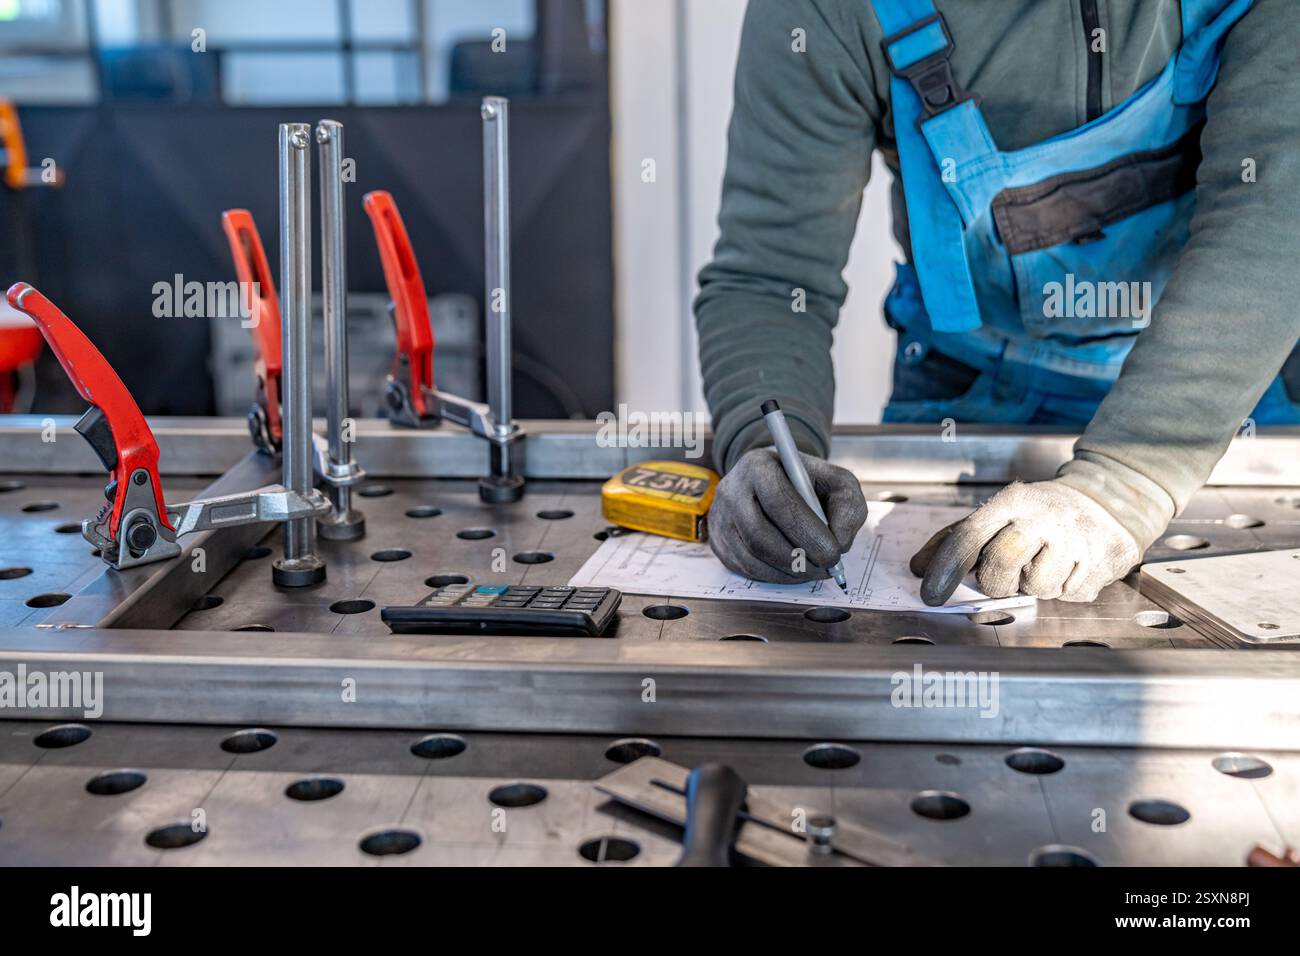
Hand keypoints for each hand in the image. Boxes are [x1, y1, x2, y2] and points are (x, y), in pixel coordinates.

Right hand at [708, 447, 866, 582]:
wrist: (773, 482)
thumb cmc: (806, 483)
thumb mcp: (835, 481)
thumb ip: (847, 506)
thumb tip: (840, 542)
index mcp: (759, 466)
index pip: (779, 503)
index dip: (808, 533)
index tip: (834, 553)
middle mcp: (732, 490)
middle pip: (760, 535)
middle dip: (799, 558)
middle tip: (827, 568)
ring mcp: (722, 518)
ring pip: (752, 556)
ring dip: (789, 571)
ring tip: (815, 569)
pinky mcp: (720, 542)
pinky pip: (746, 569)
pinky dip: (776, 576)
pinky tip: (796, 570)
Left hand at [909, 481, 1140, 604]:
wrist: (1106, 500)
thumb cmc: (1038, 515)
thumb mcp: (997, 515)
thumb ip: (956, 539)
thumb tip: (919, 567)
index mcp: (1011, 502)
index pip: (969, 535)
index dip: (946, 567)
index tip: (930, 594)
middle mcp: (1044, 517)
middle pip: (1000, 566)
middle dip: (995, 582)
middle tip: (1005, 575)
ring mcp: (1076, 539)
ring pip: (1036, 588)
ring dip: (1034, 586)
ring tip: (1044, 564)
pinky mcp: (1102, 562)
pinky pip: (1068, 595)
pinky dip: (1063, 589)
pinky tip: (1069, 568)